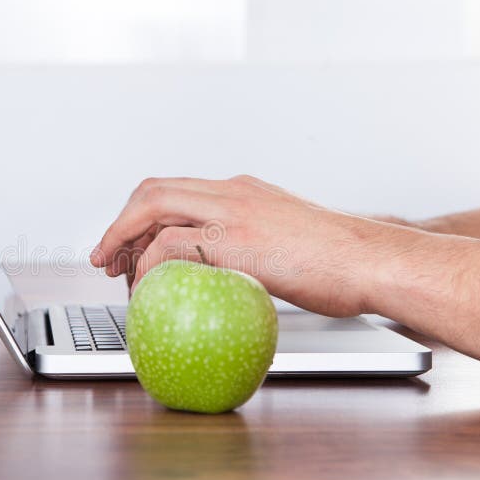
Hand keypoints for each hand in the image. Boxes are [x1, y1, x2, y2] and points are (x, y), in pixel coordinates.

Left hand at [90, 175, 399, 316]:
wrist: (373, 260)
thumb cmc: (339, 260)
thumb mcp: (287, 240)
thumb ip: (252, 246)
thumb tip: (228, 274)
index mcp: (242, 191)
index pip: (175, 190)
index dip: (141, 215)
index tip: (129, 244)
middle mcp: (232, 192)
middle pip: (153, 190)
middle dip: (120, 223)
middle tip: (106, 257)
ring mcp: (234, 211)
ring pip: (153, 206)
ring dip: (123, 238)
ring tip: (114, 271)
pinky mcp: (236, 239)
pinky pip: (171, 245)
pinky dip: (148, 265)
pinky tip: (146, 288)